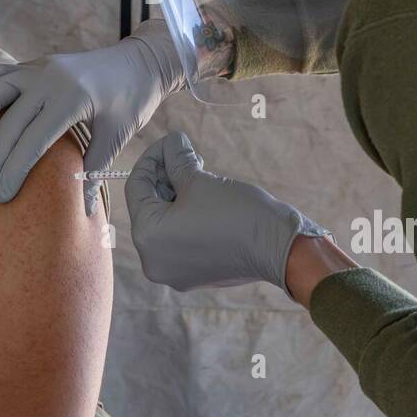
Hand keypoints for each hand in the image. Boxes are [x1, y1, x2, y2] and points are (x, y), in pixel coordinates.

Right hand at [0, 18, 183, 213]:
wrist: (140, 62)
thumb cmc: (132, 100)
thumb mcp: (117, 136)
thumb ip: (94, 171)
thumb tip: (85, 212)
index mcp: (72, 99)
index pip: (32, 141)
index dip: (13, 171)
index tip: (2, 196)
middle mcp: (50, 80)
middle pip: (9, 124)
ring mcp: (39, 68)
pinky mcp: (34, 64)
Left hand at [124, 131, 327, 293]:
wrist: (279, 248)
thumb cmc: (237, 213)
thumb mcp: (199, 178)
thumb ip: (176, 158)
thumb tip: (171, 142)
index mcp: (147, 237)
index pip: (136, 187)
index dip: (152, 158)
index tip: (171, 142)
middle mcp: (153, 260)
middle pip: (148, 206)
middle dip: (166, 177)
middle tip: (187, 157)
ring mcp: (173, 271)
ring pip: (164, 222)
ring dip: (177, 195)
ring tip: (200, 177)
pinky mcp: (193, 274)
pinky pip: (179, 238)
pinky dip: (186, 216)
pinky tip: (205, 200)